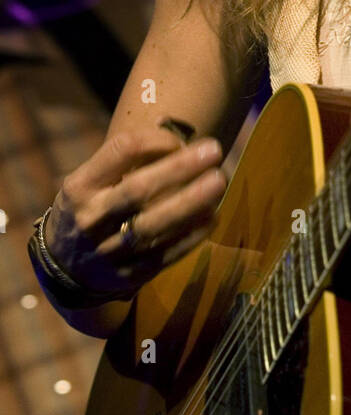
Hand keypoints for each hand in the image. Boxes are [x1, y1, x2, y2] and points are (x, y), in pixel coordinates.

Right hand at [44, 128, 225, 297]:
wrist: (66, 269)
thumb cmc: (91, 209)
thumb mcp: (91, 182)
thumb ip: (126, 163)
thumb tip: (180, 139)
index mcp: (81, 187)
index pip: (120, 152)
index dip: (156, 140)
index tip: (181, 140)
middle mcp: (92, 218)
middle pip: (138, 189)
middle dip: (179, 168)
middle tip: (214, 151)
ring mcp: (109, 250)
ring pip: (154, 224)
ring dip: (191, 201)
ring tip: (219, 180)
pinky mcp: (129, 274)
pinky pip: (165, 253)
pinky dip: (192, 234)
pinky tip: (213, 215)